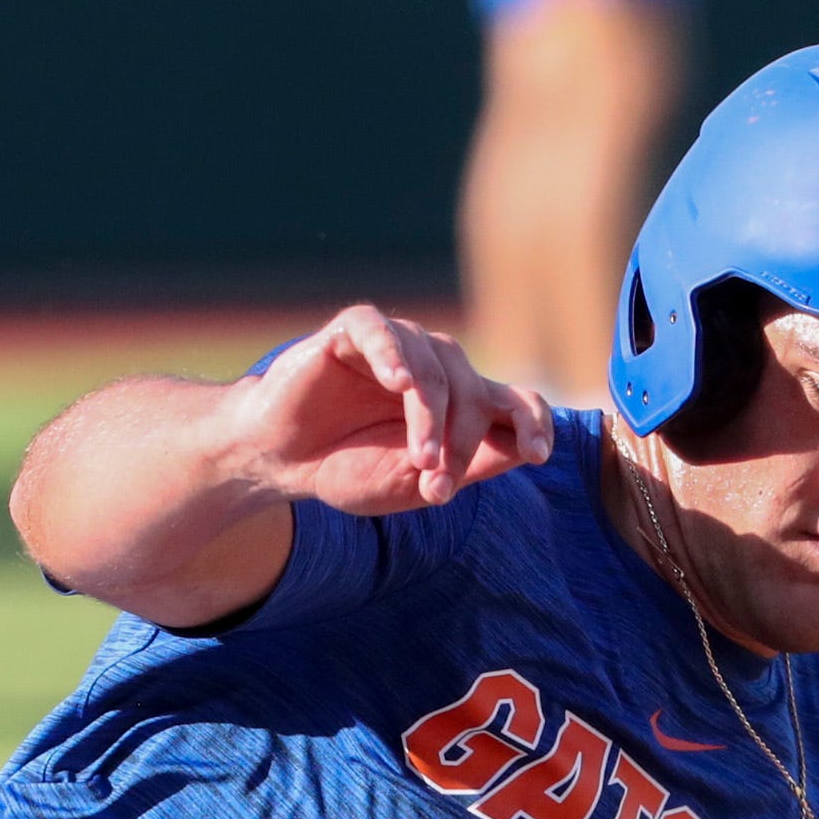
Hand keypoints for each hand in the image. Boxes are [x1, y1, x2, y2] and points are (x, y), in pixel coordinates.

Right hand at [238, 305, 552, 516]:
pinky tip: (399, 384)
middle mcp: (437, 367)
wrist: (280, 460)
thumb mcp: (414, 483)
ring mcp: (398, 345)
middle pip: (476, 392)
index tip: (537, 455)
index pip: (516, 400)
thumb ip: (467, 466)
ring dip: (431, 419)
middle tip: (438, 486)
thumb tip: (523, 450)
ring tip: (420, 462)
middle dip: (463, 443)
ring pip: (435, 369)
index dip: (533, 423)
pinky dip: (395, 356)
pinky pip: (382, 333)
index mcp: (460, 403)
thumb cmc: (348, 468)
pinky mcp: (353, 332)